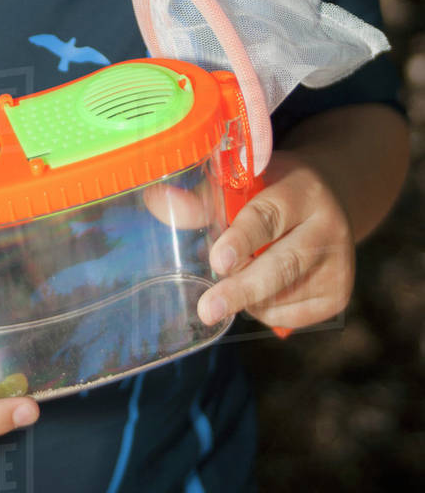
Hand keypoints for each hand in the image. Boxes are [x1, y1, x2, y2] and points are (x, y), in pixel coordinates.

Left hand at [196, 151, 355, 332]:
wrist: (332, 198)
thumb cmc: (272, 188)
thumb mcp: (244, 182)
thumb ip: (204, 198)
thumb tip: (158, 202)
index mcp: (303, 190)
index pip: (269, 216)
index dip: (242, 239)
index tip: (218, 261)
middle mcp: (329, 228)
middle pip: (283, 265)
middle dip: (242, 289)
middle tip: (207, 309)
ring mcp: (339, 265)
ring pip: (282, 295)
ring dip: (247, 295)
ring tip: (235, 274)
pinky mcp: (338, 296)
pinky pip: (290, 315)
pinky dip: (263, 308)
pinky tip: (261, 285)